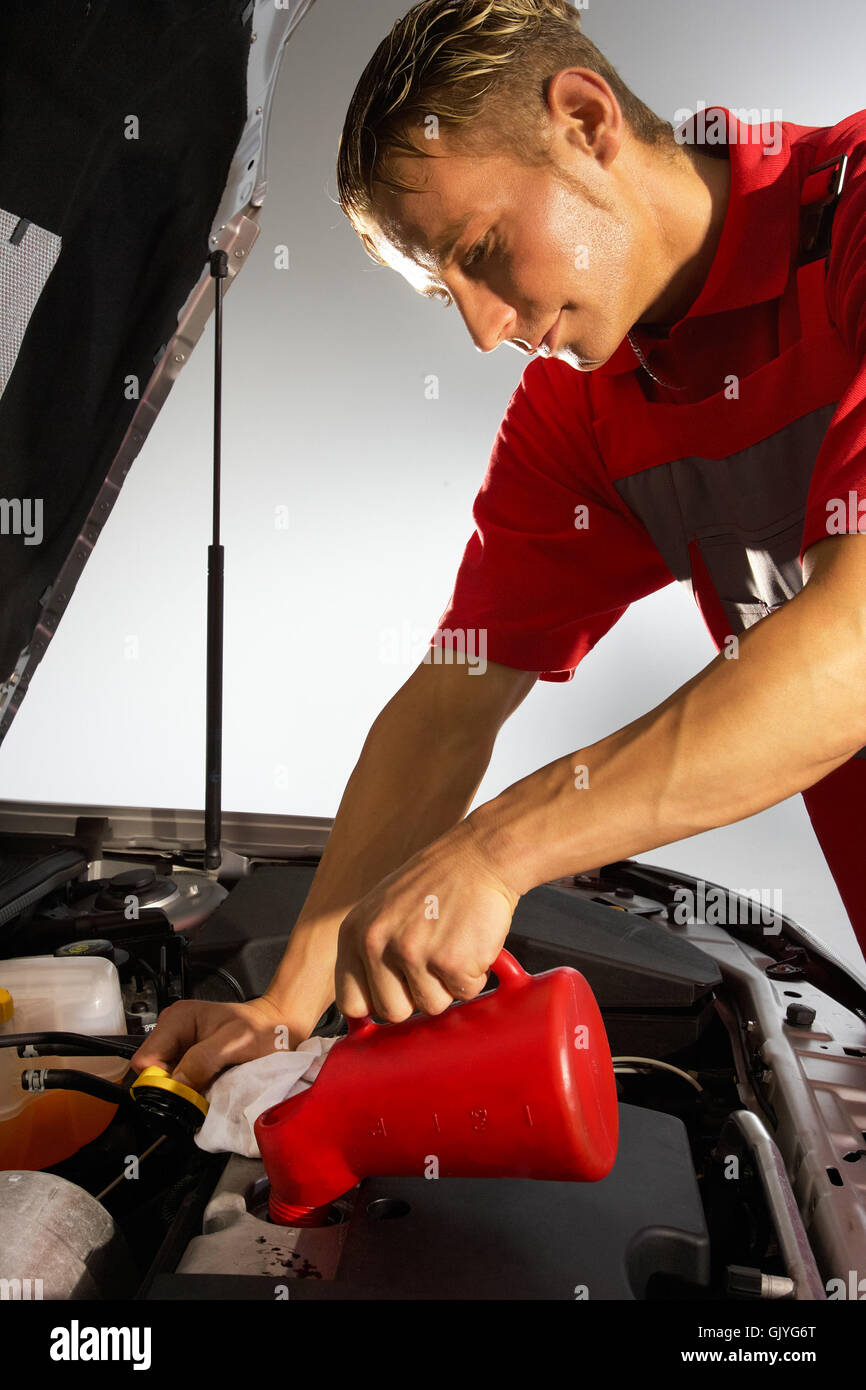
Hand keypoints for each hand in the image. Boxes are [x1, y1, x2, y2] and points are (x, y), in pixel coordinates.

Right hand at [129, 995, 306, 1093]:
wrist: (280, 1026)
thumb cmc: (263, 1029)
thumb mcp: (235, 1043)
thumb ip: (203, 1060)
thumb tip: (176, 1084)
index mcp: (177, 1020)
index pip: (146, 1061)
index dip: (161, 1082)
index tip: (185, 1093)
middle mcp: (172, 1030)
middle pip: (152, 1072)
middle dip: (172, 1087)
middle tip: (201, 1090)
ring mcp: (180, 1044)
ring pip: (165, 1079)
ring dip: (183, 1089)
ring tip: (208, 1086)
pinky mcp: (189, 1057)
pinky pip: (178, 1080)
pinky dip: (190, 1088)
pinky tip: (208, 1085)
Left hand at [335, 819, 520, 1022]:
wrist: (478, 857)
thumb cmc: (436, 881)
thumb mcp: (382, 909)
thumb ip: (371, 951)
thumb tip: (368, 1004)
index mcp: (354, 934)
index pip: (352, 1002)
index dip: (378, 1004)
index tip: (397, 995)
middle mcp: (376, 945)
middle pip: (393, 1012)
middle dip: (417, 996)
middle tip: (432, 962)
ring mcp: (413, 954)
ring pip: (431, 1007)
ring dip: (448, 985)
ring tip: (452, 945)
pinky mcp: (450, 962)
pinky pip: (465, 994)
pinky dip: (474, 976)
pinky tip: (470, 942)